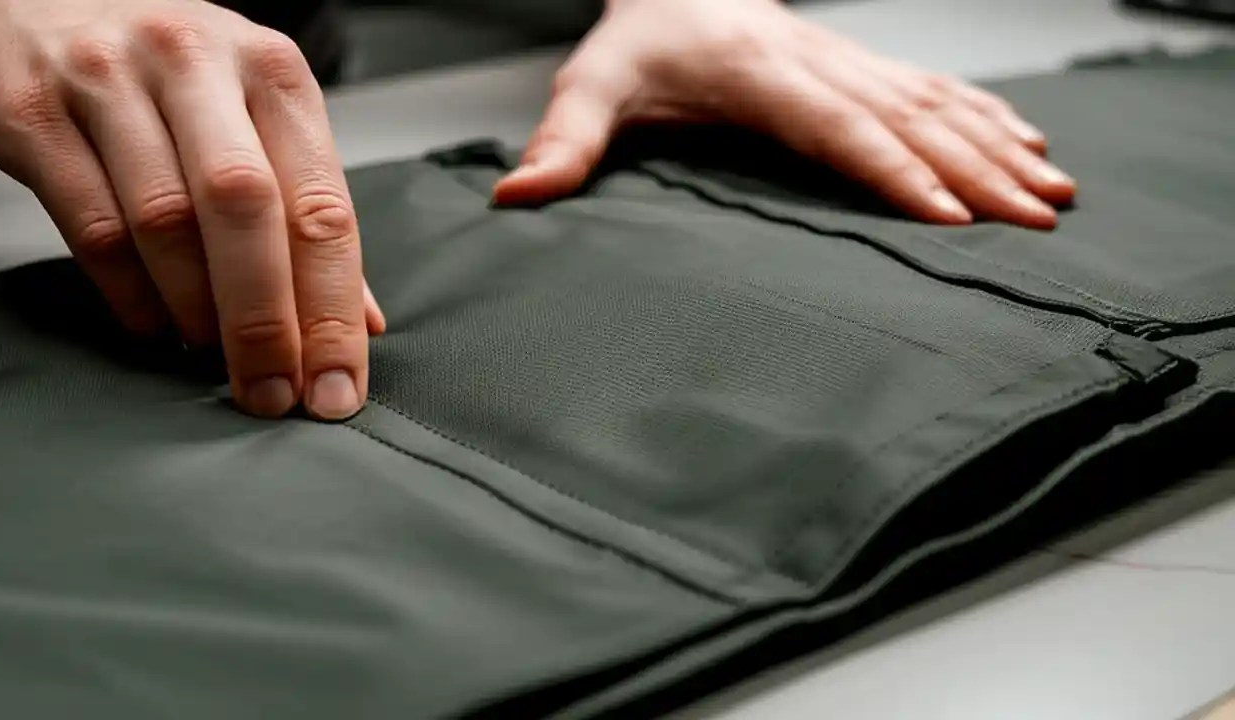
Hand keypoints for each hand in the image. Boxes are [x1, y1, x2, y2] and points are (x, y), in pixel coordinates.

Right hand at [0, 0, 384, 419]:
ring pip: (166, 221)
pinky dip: (130, 294)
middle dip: (266, 321)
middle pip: (246, 209)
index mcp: (272, 71)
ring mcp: (109, 80)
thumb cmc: (163, 68)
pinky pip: (92, 225)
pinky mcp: (34, 111)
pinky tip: (153, 323)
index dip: (332, 308)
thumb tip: (361, 319)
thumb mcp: (251, 112)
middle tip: (272, 393)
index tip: (336, 383)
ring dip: (196, 309)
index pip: (321, 204)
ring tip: (210, 351)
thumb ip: (306, 206)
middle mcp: (197, 63)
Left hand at [496, 0, 1074, 229]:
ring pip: (938, 104)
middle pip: (910, 120)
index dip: (896, 173)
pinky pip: (936, 88)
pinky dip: (987, 116)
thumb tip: (517, 194)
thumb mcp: (594, 83)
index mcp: (764, 73)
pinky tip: (1028, 142)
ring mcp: (850, 60)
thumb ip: (565, 142)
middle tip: (1035, 222)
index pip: (841, 129)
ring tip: (1056, 190)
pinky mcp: (861, 64)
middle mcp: (821, 64)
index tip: (951, 218)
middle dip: (978, 174)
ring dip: (999, 148)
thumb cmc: (641, 38)